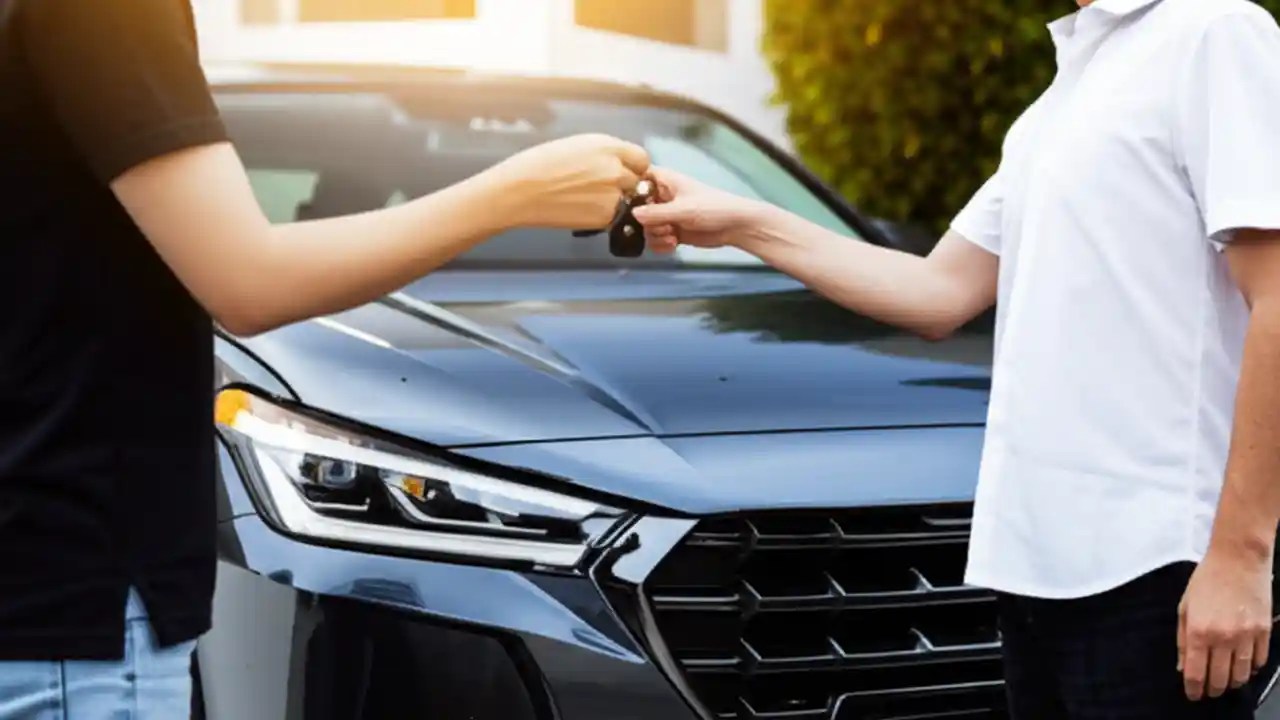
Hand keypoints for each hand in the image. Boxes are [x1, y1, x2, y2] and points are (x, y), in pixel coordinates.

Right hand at [492, 133, 649, 229]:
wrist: (519, 192)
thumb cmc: (539, 166)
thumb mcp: (577, 145)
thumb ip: (605, 153)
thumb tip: (622, 162)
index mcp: (608, 147)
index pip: (642, 158)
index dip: (633, 167)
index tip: (625, 171)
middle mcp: (615, 169)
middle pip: (637, 180)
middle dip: (624, 185)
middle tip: (599, 188)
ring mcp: (612, 195)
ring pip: (627, 200)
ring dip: (615, 201)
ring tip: (585, 198)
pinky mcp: (605, 217)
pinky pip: (614, 216)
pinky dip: (602, 215)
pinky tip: (580, 208)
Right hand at [632, 168, 768, 253]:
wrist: (735, 227)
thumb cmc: (713, 208)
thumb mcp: (683, 209)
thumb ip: (656, 213)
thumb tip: (633, 215)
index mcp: (665, 181)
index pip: (639, 178)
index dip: (631, 189)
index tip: (632, 205)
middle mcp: (663, 197)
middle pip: (638, 208)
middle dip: (648, 222)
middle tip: (663, 226)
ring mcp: (667, 215)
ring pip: (646, 227)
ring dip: (656, 235)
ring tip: (672, 237)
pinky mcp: (673, 231)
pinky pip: (656, 239)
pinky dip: (661, 244)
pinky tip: (673, 245)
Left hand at [1178, 547, 1272, 699]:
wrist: (1238, 559)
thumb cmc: (1207, 579)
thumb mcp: (1184, 607)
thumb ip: (1182, 639)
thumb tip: (1183, 666)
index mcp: (1199, 631)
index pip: (1196, 673)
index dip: (1194, 689)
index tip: (1193, 695)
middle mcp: (1223, 638)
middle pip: (1220, 679)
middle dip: (1213, 689)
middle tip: (1210, 690)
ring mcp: (1246, 636)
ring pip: (1242, 675)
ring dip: (1233, 683)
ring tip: (1226, 682)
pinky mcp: (1264, 632)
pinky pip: (1260, 661)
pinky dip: (1252, 669)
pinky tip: (1244, 667)